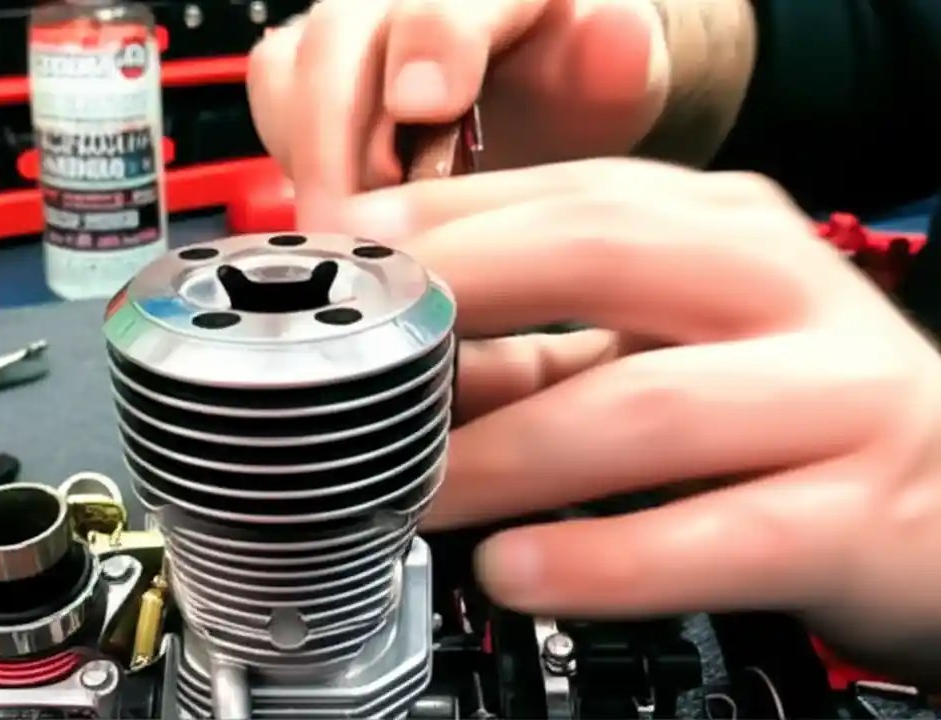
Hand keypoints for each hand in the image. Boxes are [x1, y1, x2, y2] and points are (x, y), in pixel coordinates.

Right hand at [246, 0, 670, 227]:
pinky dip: (297, 166)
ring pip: (288, 73)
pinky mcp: (306, 76)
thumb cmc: (571, 86)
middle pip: (335, 39)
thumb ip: (614, 58)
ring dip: (311, 160)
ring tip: (353, 229)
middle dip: (340, 138)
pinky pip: (273, 109)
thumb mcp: (614, 79)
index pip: (437, 6)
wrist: (543, 101)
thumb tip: (612, 31)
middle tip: (360, 222)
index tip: (427, 110)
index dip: (430, 50)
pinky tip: (343, 215)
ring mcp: (347, 31)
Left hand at [337, 158, 940, 684]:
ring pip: (644, 407)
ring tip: (416, 494)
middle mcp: (781, 289)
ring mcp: (829, 395)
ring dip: (506, 455)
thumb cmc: (793, 409)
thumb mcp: (666, 352)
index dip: (447, 216)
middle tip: (366, 341)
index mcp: (725, 232)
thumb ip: (539, 353)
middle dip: (467, 286)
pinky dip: (600, 558)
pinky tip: (517, 572)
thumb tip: (405, 361)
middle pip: (608, 253)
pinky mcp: (852, 512)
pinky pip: (711, 535)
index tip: (346, 247)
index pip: (572, 193)